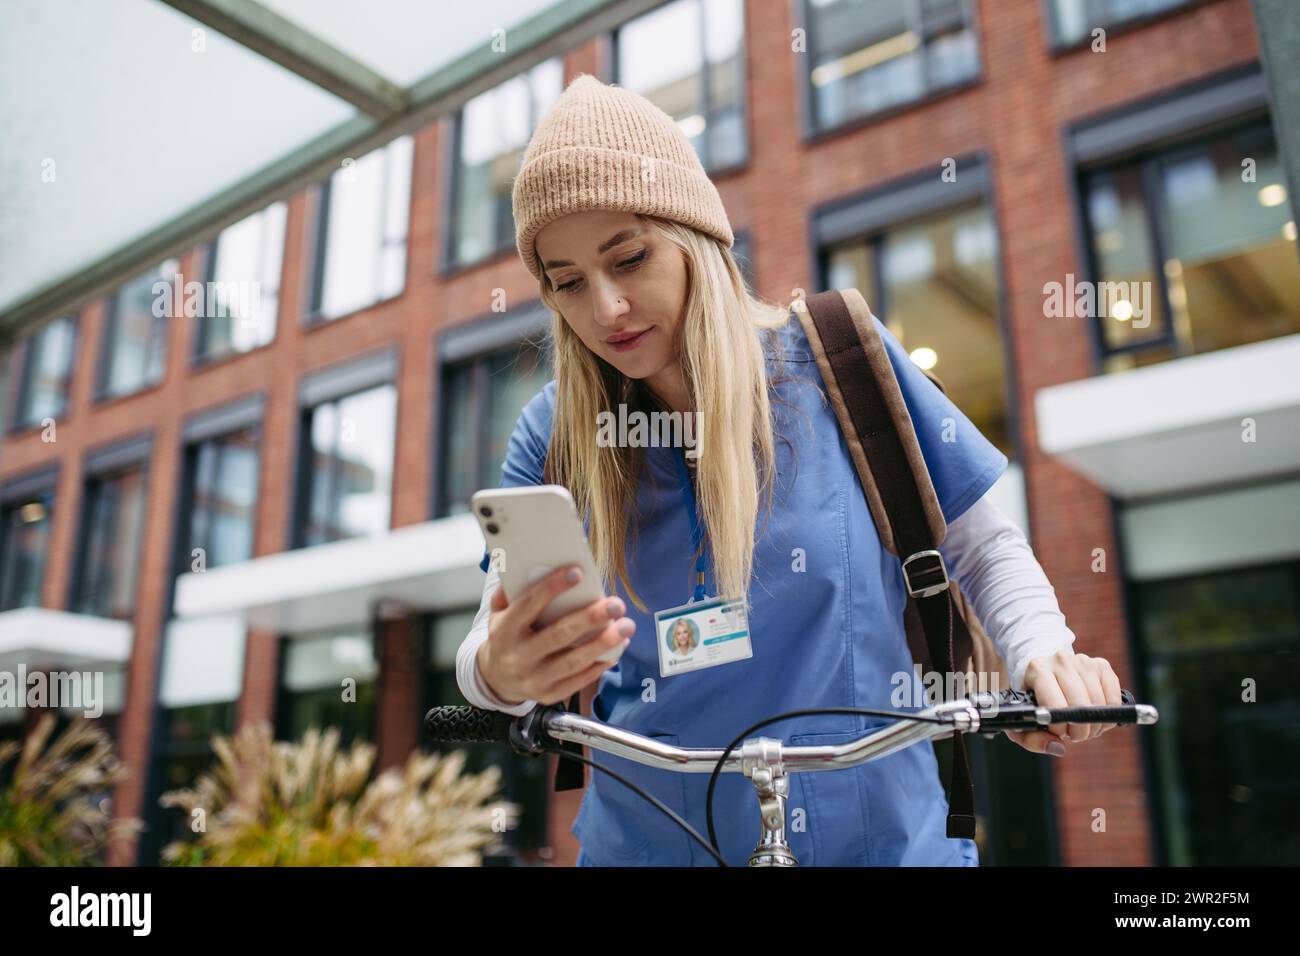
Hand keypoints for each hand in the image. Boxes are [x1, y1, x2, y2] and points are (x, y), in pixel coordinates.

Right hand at [478, 564, 634, 706]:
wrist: (497, 679)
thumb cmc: (506, 636)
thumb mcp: (498, 613)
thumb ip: (510, 591)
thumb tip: (530, 564)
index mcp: (504, 631)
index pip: (528, 606)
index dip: (552, 588)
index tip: (577, 573)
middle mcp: (518, 656)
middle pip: (558, 635)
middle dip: (590, 618)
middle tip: (616, 604)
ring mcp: (534, 679)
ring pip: (573, 661)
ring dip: (603, 643)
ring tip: (626, 627)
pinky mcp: (549, 694)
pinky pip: (579, 680)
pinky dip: (600, 665)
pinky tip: (617, 649)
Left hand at [1006, 649, 1122, 755]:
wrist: (1044, 672)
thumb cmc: (1034, 700)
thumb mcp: (1023, 721)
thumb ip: (1033, 740)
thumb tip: (1058, 747)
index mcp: (1037, 670)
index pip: (1056, 706)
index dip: (1060, 727)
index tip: (1057, 732)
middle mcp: (1061, 660)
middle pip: (1081, 706)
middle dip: (1080, 730)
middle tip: (1073, 734)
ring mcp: (1083, 661)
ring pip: (1100, 704)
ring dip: (1095, 724)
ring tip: (1082, 725)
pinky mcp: (1101, 665)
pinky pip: (1114, 697)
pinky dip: (1109, 714)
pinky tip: (1096, 715)